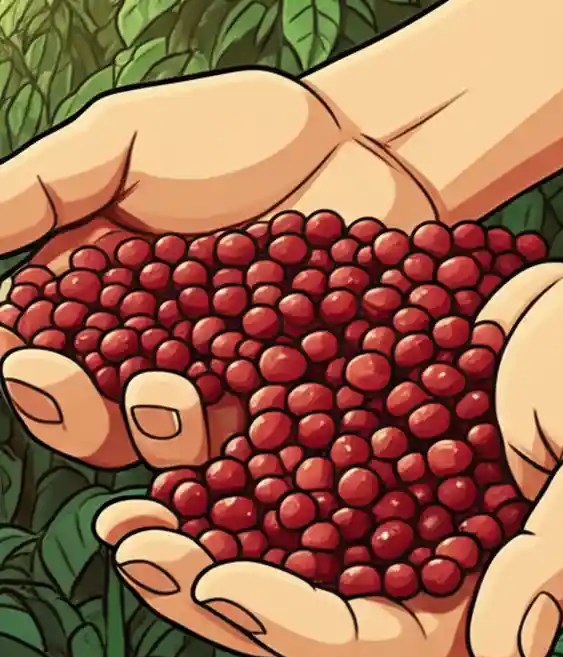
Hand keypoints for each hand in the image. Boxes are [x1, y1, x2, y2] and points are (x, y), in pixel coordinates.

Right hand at [0, 67, 433, 468]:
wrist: (356, 142)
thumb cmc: (234, 134)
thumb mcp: (120, 142)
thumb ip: (37, 192)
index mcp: (94, 303)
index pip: (39, 360)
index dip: (31, 378)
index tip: (32, 362)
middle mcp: (154, 354)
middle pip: (98, 421)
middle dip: (75, 419)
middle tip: (75, 387)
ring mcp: (228, 380)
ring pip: (181, 441)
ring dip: (162, 430)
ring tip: (170, 392)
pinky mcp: (299, 393)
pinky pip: (271, 435)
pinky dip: (256, 439)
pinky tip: (254, 424)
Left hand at [89, 214, 562, 656]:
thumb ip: (554, 560)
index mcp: (481, 587)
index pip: (381, 635)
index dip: (300, 624)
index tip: (227, 588)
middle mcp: (422, 551)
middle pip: (308, 594)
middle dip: (218, 582)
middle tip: (140, 551)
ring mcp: (387, 491)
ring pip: (281, 529)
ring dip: (203, 524)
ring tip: (127, 509)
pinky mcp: (364, 430)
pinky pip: (287, 450)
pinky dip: (232, 448)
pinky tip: (177, 423)